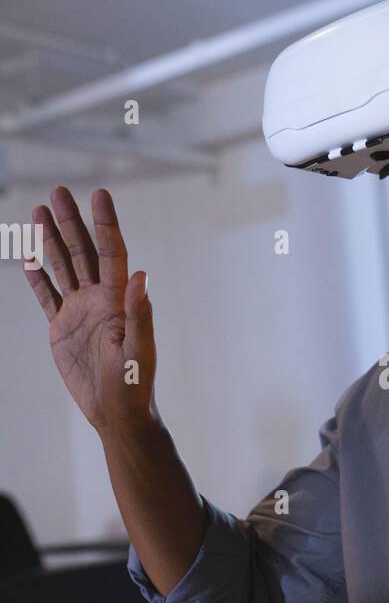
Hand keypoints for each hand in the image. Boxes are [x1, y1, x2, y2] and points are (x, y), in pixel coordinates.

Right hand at [22, 186, 156, 432]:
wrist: (116, 412)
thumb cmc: (135, 384)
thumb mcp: (139, 350)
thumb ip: (140, 313)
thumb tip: (144, 275)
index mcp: (119, 299)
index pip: (111, 252)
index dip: (105, 223)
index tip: (99, 194)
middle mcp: (100, 299)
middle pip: (83, 251)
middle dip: (71, 221)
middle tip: (58, 191)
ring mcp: (79, 311)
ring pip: (63, 266)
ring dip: (51, 239)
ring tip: (39, 211)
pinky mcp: (63, 328)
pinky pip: (47, 296)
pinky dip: (38, 277)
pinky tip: (29, 257)